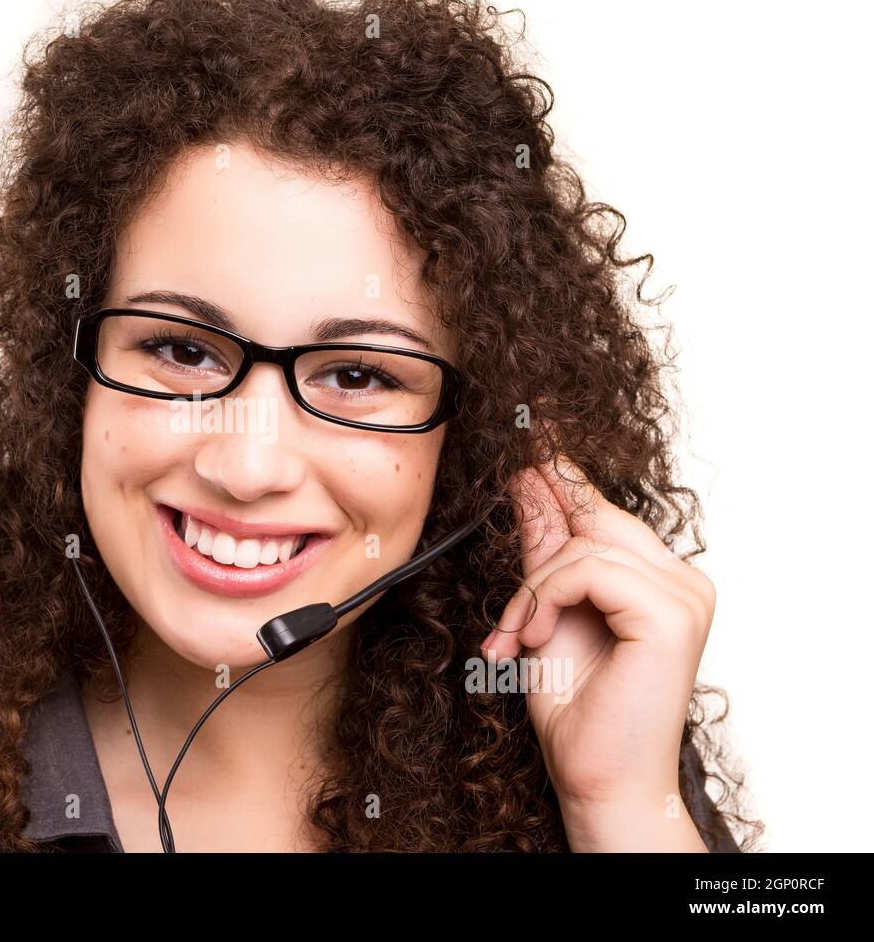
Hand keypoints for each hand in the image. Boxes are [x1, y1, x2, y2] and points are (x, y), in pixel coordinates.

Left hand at [483, 454, 716, 844]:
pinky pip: (586, 568)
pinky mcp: (671, 611)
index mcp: (657, 578)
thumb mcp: (543, 613)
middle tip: (513, 610)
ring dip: (531, 592)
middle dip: (535, 558)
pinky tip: (536, 639)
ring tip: (520, 640)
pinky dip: (544, 599)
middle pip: (591, 519)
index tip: (535, 420)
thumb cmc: (576, 711)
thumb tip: (530, 482)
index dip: (565, 468)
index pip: (604, 508)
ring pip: (582, 543)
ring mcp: (683, 593)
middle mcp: (680, 579)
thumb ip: (543, 552)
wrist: (595, 777)